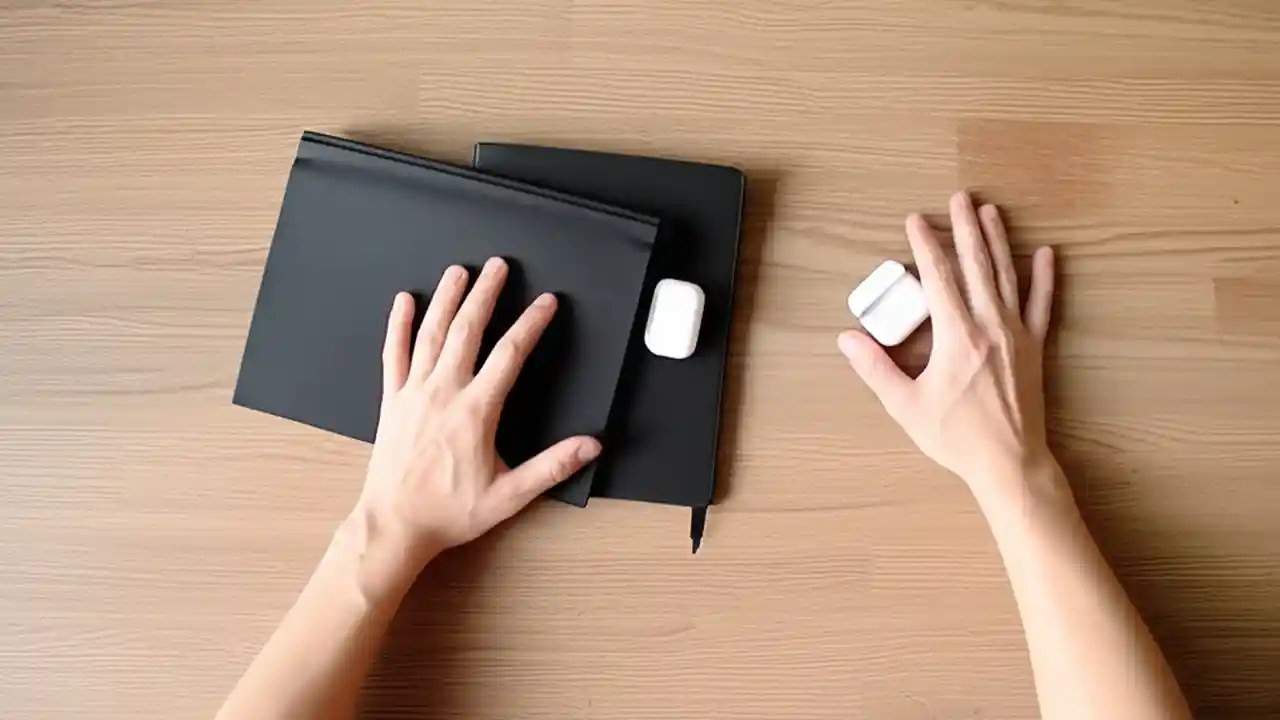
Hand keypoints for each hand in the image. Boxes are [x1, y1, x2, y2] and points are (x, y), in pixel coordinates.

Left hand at [356, 257, 600, 570]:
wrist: (395, 525)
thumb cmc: (449, 512)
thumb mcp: (509, 495)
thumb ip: (551, 467)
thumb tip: (590, 446)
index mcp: (475, 411)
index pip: (509, 355)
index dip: (530, 324)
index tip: (546, 303)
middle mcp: (443, 393)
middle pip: (467, 330)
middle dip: (486, 294)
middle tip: (499, 266)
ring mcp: (413, 393)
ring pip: (431, 333)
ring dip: (447, 299)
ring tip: (459, 271)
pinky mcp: (391, 401)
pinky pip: (393, 353)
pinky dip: (398, 325)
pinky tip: (404, 302)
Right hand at [838, 192, 1055, 499]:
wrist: (1010, 463)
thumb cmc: (956, 437)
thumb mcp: (906, 406)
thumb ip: (875, 369)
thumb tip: (847, 339)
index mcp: (958, 337)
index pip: (939, 278)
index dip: (925, 246)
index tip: (916, 220)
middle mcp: (991, 326)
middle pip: (977, 266)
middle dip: (966, 228)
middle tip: (960, 198)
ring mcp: (1017, 335)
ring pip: (1008, 276)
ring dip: (999, 241)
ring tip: (991, 212)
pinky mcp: (1035, 348)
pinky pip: (1042, 304)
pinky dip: (1044, 278)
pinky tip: (1046, 253)